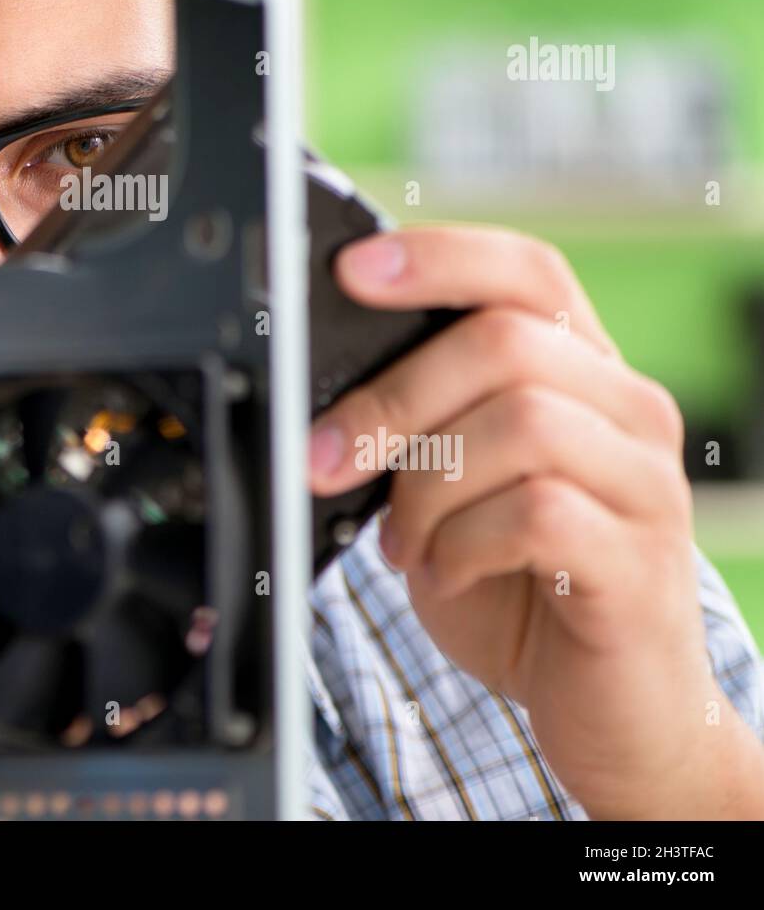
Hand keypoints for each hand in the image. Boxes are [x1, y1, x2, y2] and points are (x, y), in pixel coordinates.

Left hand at [308, 225, 763, 818]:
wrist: (608, 709)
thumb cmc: (518, 584)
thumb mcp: (453, 487)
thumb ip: (419, 428)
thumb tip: (320, 394)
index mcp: (579, 371)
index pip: (525, 271)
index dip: (437, 257)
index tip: (349, 272)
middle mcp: (625, 409)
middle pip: (504, 341)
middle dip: (392, 399)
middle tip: (328, 458)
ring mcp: (645, 482)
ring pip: (522, 422)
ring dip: (427, 487)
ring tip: (405, 542)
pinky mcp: (644, 560)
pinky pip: (541, 513)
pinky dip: (464, 543)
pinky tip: (446, 571)